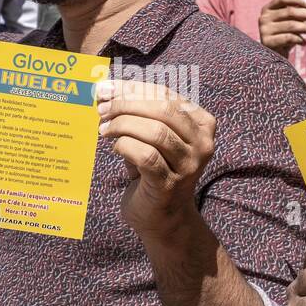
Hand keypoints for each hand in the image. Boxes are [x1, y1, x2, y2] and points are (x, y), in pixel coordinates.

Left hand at [97, 80, 215, 238]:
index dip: (133, 88)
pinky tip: (115, 146)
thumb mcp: (154, 137)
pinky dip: (125, 146)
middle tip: (102, 108)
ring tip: (104, 128)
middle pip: (163, 109)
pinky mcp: (170, 184)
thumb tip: (107, 89)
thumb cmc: (155, 170)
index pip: (166, 94)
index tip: (106, 88)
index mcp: (202, 124)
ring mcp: (189, 165)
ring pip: (156, 131)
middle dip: (127, 104)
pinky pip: (146, 156)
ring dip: (123, 125)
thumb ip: (140, 112)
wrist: (163, 217)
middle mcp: (202, 143)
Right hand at [257, 0, 305, 56]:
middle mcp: (263, 18)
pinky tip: (305, 43)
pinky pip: (289, 37)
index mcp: (268, 9)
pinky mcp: (267, 42)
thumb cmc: (284, 35)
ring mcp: (264, 30)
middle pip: (289, 12)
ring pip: (291, 25)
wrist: (274, 56)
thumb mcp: (289, 22)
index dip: (298, 0)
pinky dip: (300, 40)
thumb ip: (297, 12)